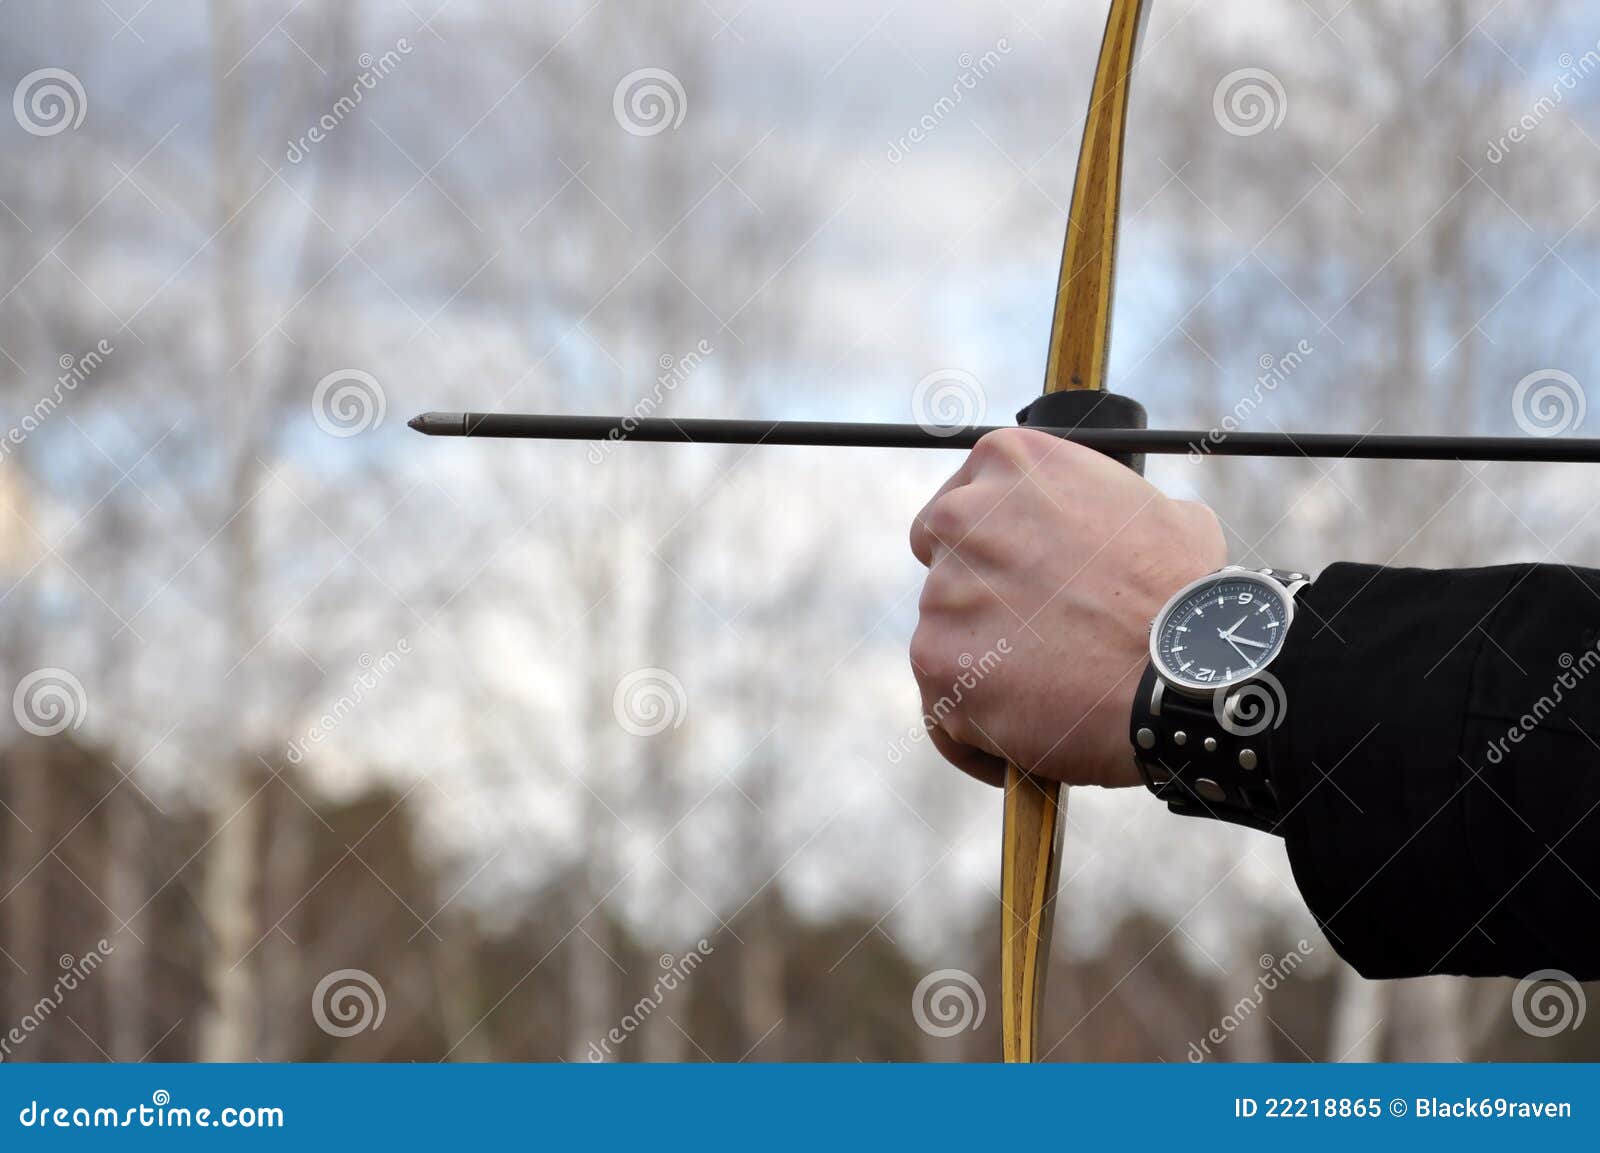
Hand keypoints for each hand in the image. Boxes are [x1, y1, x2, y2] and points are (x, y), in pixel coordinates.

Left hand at [908, 428, 1225, 787]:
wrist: (1186, 671)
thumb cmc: (1185, 595)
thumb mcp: (1158, 512)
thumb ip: (1101, 509)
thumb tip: (1102, 530)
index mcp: (1010, 463)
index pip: (960, 504)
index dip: (986, 548)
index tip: (1011, 578)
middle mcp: (962, 517)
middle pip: (941, 566)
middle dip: (975, 600)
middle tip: (1028, 637)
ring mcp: (942, 591)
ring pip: (944, 637)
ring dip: (982, 666)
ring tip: (1046, 695)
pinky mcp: (937, 662)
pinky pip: (942, 706)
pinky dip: (975, 728)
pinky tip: (1022, 743)